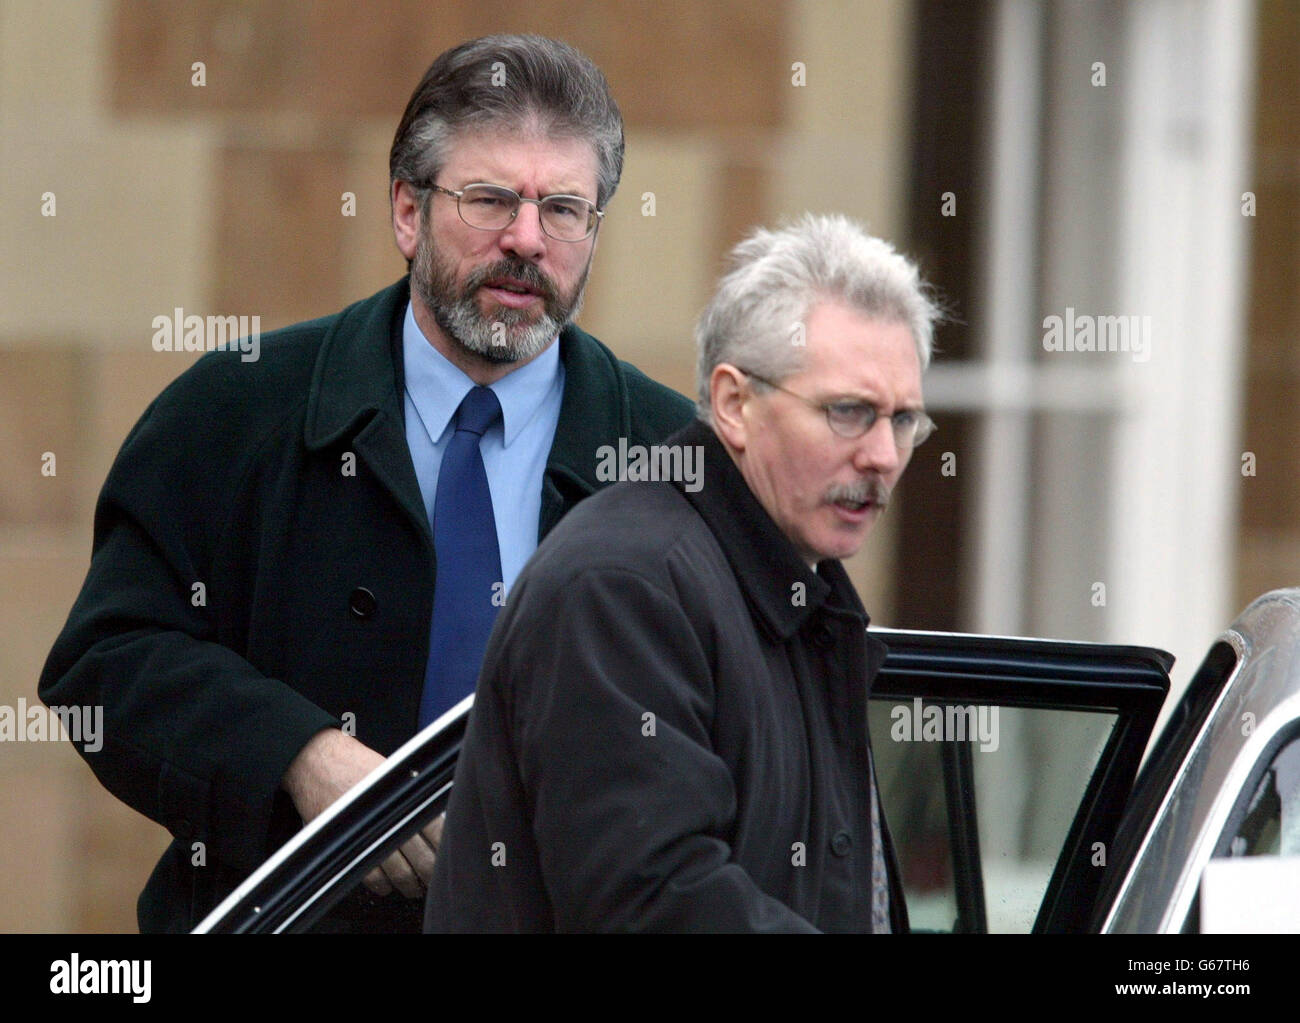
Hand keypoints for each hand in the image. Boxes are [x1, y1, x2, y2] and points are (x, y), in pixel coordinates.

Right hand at [282, 729, 442, 897]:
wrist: (318, 762)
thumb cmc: (355, 764)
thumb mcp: (393, 772)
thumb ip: (413, 796)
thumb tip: (436, 818)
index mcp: (405, 798)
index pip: (437, 831)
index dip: (445, 849)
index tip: (448, 857)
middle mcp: (390, 818)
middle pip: (422, 857)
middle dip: (430, 872)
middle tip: (433, 878)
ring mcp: (370, 835)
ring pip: (399, 872)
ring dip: (409, 884)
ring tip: (414, 887)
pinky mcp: (349, 847)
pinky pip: (371, 876)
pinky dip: (382, 886)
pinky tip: (387, 885)